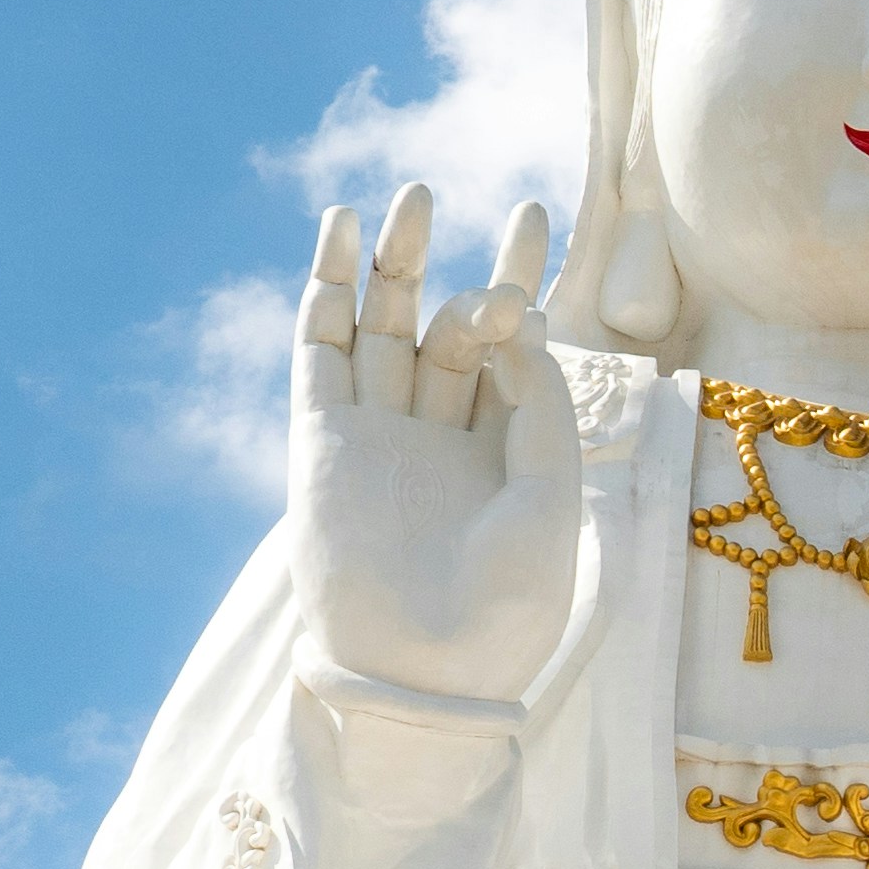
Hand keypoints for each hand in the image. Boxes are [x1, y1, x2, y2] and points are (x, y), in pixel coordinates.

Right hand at [287, 185, 576, 708]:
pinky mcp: (321, 441)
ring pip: (383, 329)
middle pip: (450, 328)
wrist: (426, 672)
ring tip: (411, 196)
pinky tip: (339, 238)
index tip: (538, 213)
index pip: (512, 346)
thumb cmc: (506, 603)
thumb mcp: (549, 495)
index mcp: (505, 451)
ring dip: (394, 262)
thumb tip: (516, 321)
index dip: (521, 278)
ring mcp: (379, 435)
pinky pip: (319, 353)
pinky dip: (326, 294)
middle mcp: (441, 437)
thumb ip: (538, 403)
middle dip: (464, 267)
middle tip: (478, 201)